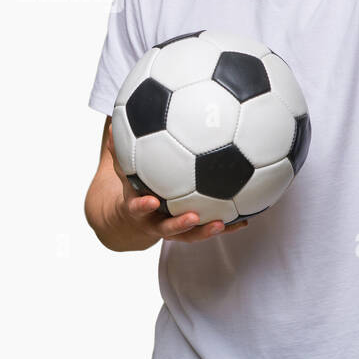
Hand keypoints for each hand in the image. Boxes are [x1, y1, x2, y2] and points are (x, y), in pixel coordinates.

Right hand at [105, 122, 247, 243]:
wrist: (133, 221)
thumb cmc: (133, 189)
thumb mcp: (123, 172)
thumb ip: (119, 151)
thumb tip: (112, 123)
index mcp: (138, 209)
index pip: (137, 208)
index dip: (142, 206)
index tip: (150, 201)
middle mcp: (156, 223)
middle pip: (167, 229)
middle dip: (179, 224)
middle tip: (194, 217)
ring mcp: (175, 230)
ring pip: (191, 235)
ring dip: (207, 231)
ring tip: (224, 223)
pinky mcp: (192, 231)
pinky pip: (209, 230)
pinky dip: (227, 226)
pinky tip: (245, 218)